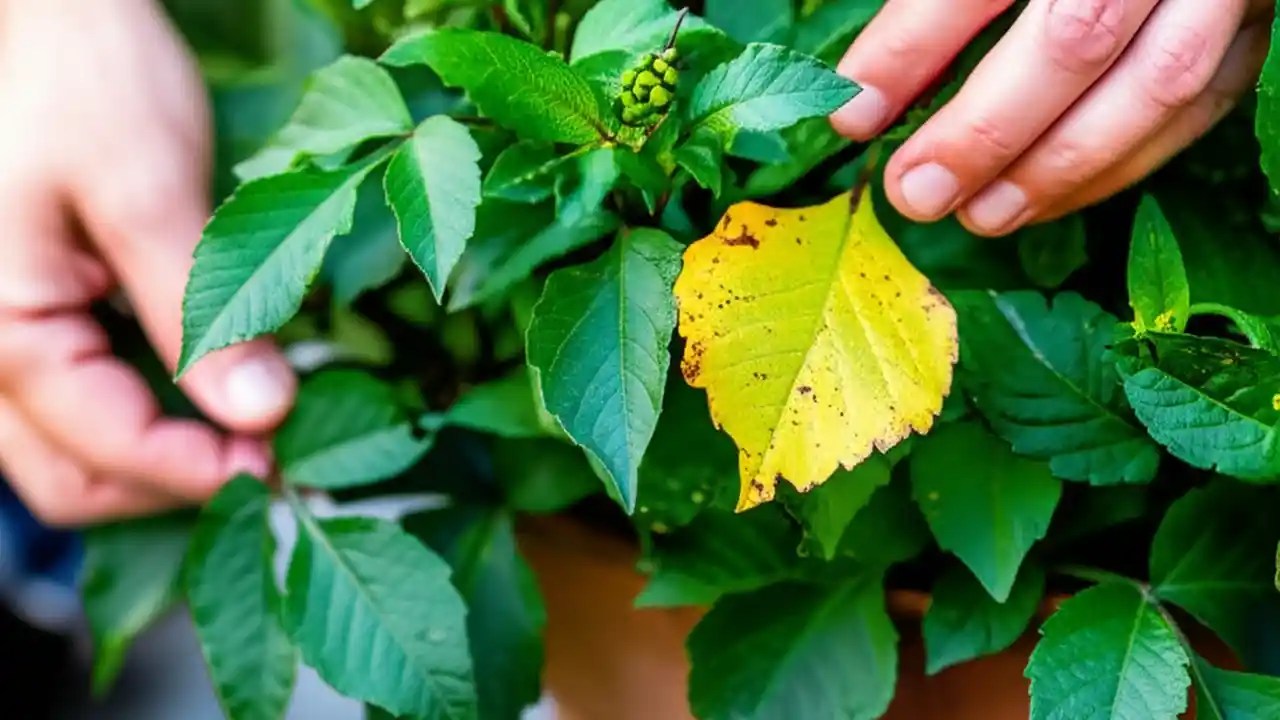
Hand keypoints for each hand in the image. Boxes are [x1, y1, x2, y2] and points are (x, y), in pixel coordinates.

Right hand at [0, 0, 295, 525]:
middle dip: (174, 482)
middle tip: (271, 456)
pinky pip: (67, 403)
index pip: (105, 451)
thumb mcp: (148, 190)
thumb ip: (199, 313)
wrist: (44, 10)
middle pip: (74, 478)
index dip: (203, 472)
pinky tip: (196, 391)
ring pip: (65, 452)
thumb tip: (263, 414)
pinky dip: (134, 416)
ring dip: (154, 458)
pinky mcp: (17, 315)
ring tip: (243, 431)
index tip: (284, 463)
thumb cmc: (84, 76)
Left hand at [831, 0, 1272, 234]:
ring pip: (1155, 85)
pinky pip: (1202, 105)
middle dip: (986, 132)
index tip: (854, 114)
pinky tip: (1050, 197)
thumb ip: (938, 3)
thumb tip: (870, 95)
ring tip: (977, 217)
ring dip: (1057, 171)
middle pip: (1075, 36)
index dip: (912, 47)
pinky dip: (1123, 165)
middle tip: (915, 193)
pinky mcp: (1261, 18)